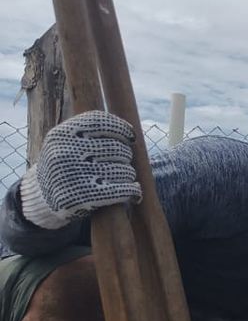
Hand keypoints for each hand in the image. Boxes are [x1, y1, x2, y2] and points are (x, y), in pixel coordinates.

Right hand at [19, 111, 141, 229]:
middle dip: (125, 155)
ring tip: (118, 177)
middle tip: (119, 162)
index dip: (122, 129)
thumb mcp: (66, 142)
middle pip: (118, 148)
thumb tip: (131, 133)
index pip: (102, 122)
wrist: (40, 197)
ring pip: (124, 170)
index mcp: (61, 135)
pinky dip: (133, 190)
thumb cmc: (64, 165)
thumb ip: (90, 132)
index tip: (130, 137)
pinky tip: (134, 191)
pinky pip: (123, 190)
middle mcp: (66, 153)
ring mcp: (75, 176)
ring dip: (127, 174)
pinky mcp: (84, 198)